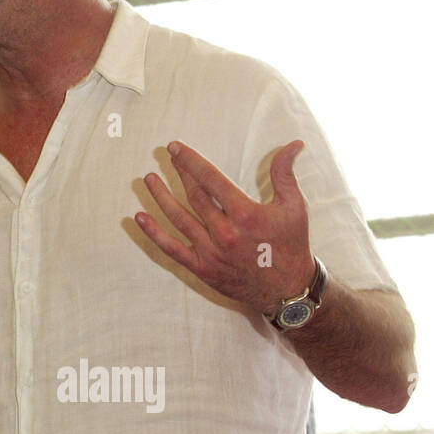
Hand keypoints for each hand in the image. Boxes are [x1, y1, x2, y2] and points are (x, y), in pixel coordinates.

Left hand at [135, 140, 313, 313]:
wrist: (287, 289)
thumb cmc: (292, 244)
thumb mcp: (294, 206)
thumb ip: (285, 173)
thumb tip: (294, 144)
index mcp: (246, 215)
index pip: (211, 180)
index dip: (191, 161)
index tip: (175, 147)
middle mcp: (225, 233)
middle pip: (194, 196)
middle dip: (179, 173)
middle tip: (165, 155)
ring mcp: (211, 252)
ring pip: (179, 218)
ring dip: (161, 197)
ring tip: (148, 179)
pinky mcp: (202, 269)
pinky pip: (172, 249)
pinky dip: (154, 233)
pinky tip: (138, 217)